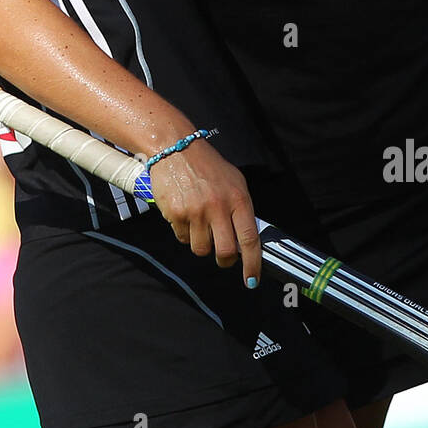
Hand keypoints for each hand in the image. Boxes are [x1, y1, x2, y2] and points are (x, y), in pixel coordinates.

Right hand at [148, 139, 261, 287]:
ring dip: (201, 243)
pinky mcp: (176, 213)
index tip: (251, 280)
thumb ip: (241, 209)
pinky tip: (184, 213)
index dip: (252, 263)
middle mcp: (218, 206)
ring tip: (199, 223)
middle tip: (222, 257)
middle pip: (225, 252)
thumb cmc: (208, 166)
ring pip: (201, 249)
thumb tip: (245, 241)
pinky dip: (184, 231)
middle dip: (224, 260)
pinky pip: (182, 237)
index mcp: (238, 198)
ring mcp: (196, 211)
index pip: (249, 239)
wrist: (175, 148)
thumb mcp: (234, 182)